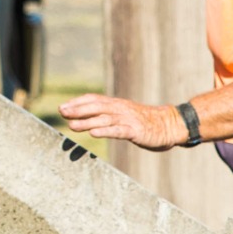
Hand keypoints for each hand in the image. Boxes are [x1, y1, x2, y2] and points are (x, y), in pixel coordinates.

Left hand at [58, 95, 189, 151]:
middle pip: (96, 107)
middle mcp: (121, 109)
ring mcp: (128, 119)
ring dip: (87, 122)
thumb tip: (91, 121)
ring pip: (104, 119)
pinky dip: (105, 131)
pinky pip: (118, 131)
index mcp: (118, 105)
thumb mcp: (126, 116)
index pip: (94, 99)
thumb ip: (110, 117)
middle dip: (77, 109)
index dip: (78, 103)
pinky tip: (94, 133)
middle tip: (61, 112)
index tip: (63, 107)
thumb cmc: (146, 122)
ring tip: (72, 126)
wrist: (170, 125)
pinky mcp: (136, 131)